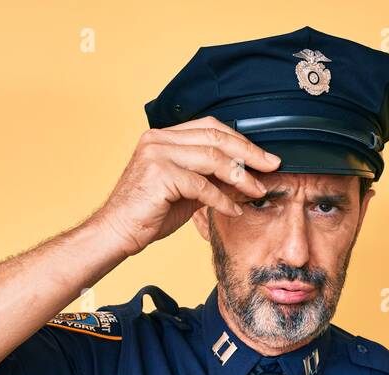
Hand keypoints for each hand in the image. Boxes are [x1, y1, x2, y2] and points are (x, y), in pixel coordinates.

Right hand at [94, 116, 281, 256]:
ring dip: (240, 176)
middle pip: (215, 137)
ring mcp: (157, 154)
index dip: (240, 140)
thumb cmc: (147, 213)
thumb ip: (210, 179)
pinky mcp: (160, 174)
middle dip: (248, 152)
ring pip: (212, 158)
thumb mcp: (185, 191)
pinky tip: (234, 210)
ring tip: (257, 190)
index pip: (210, 127)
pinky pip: (202, 185)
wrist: (116, 232)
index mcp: (163, 137)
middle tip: (271, 166)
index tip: (262, 157)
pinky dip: (222, 199)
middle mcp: (158, 139)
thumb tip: (244, 178)